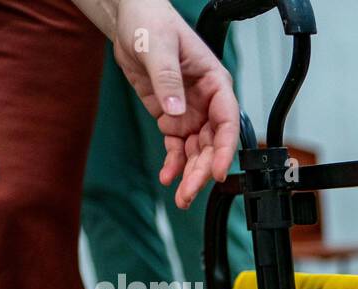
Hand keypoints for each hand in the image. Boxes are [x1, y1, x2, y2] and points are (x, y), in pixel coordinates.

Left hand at [112, 0, 239, 208]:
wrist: (130, 22)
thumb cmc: (152, 23)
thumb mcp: (157, 46)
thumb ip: (167, 79)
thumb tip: (176, 111)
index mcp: (215, 84)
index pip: (227, 122)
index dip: (224, 149)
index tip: (216, 171)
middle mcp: (207, 103)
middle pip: (212, 145)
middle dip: (202, 171)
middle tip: (189, 193)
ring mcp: (191, 113)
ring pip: (196, 152)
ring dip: (190, 174)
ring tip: (181, 197)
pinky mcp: (172, 119)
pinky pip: (177, 148)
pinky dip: (173, 164)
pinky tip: (167, 177)